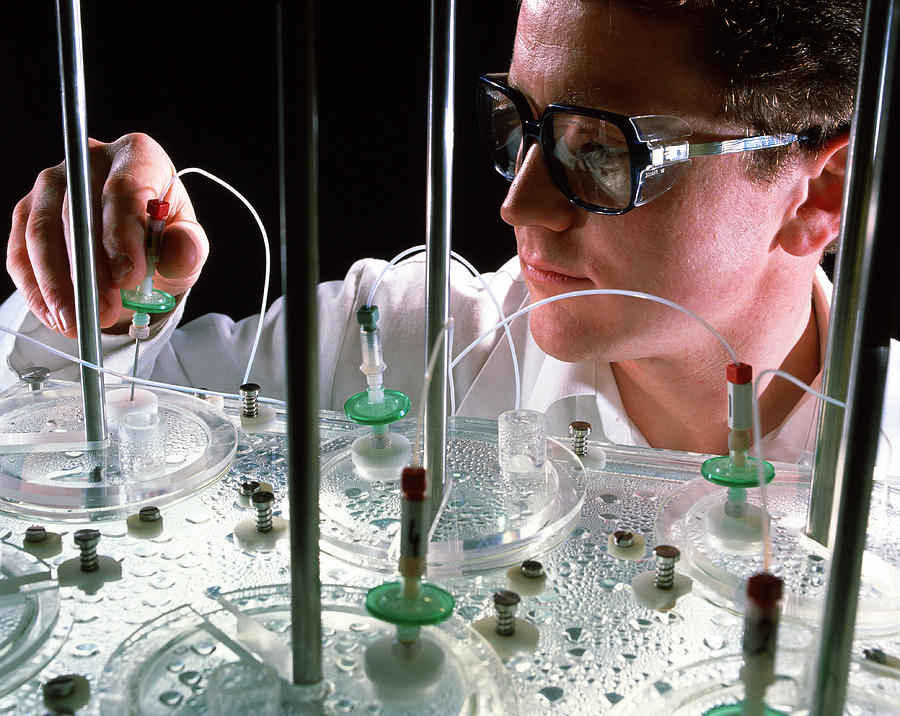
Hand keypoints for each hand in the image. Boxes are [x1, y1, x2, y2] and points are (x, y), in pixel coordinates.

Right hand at [7, 133, 208, 335]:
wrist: (137, 249)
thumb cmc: (164, 239)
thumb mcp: (187, 246)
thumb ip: (188, 249)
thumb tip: (183, 253)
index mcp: (138, 156)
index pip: (124, 188)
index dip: (123, 234)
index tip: (128, 276)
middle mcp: (89, 160)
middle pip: (78, 212)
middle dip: (90, 269)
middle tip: (104, 310)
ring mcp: (52, 184)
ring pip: (41, 232)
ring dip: (57, 284)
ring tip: (78, 321)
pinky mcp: (28, 212)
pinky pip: (20, 251)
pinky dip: (36, 288)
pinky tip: (55, 315)